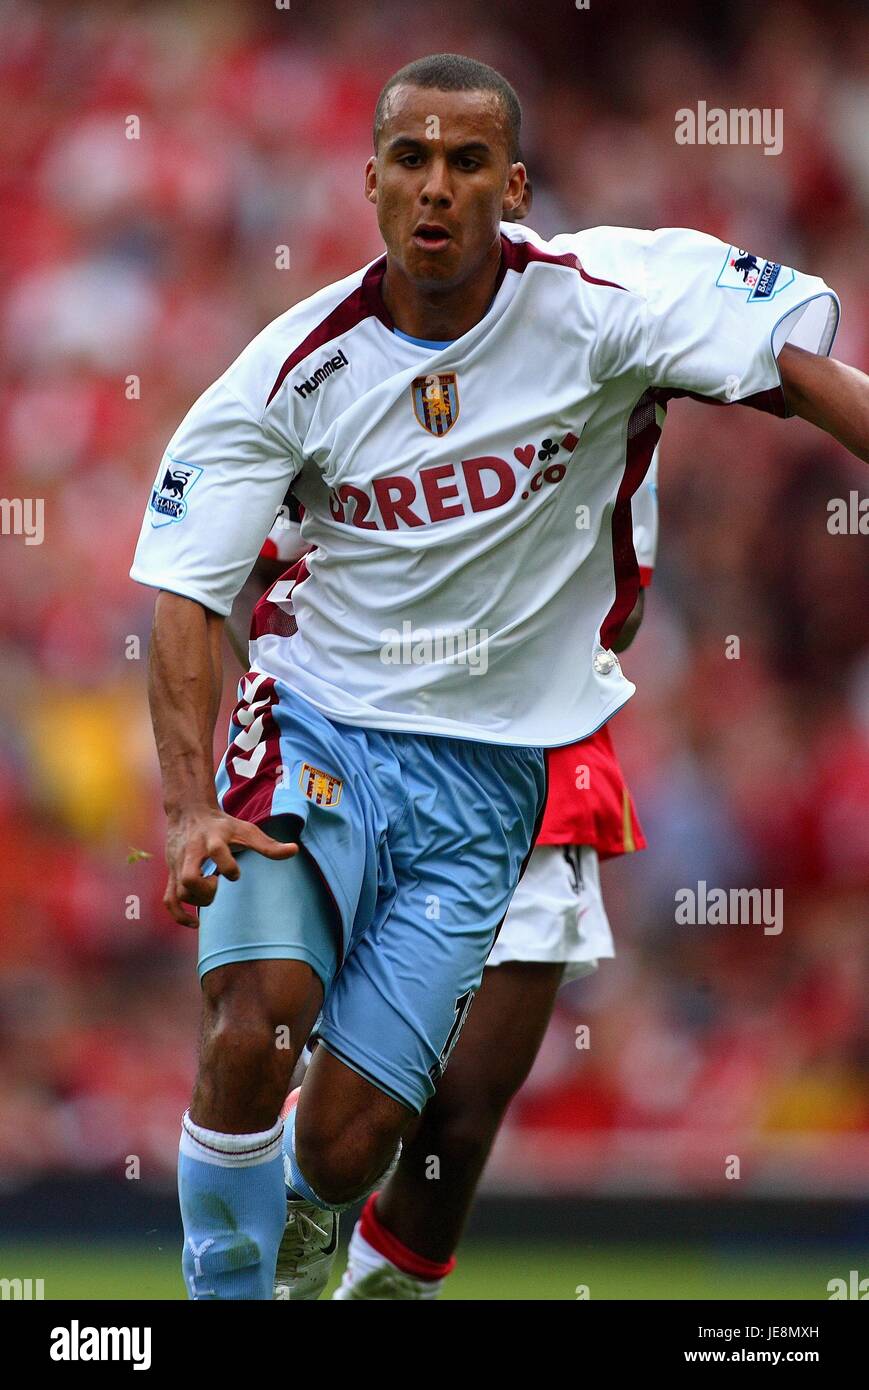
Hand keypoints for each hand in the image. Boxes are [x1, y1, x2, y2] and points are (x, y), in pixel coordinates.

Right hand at [163, 804, 297, 926]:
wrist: (188, 811)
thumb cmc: (222, 825)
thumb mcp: (245, 830)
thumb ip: (268, 844)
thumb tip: (294, 851)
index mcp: (212, 839)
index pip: (217, 852)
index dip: (229, 867)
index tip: (234, 873)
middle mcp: (192, 852)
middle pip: (190, 878)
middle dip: (206, 890)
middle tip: (216, 883)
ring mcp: (178, 864)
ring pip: (180, 892)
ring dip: (198, 900)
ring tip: (211, 889)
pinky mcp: (172, 873)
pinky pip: (169, 900)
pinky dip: (179, 915)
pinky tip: (195, 923)